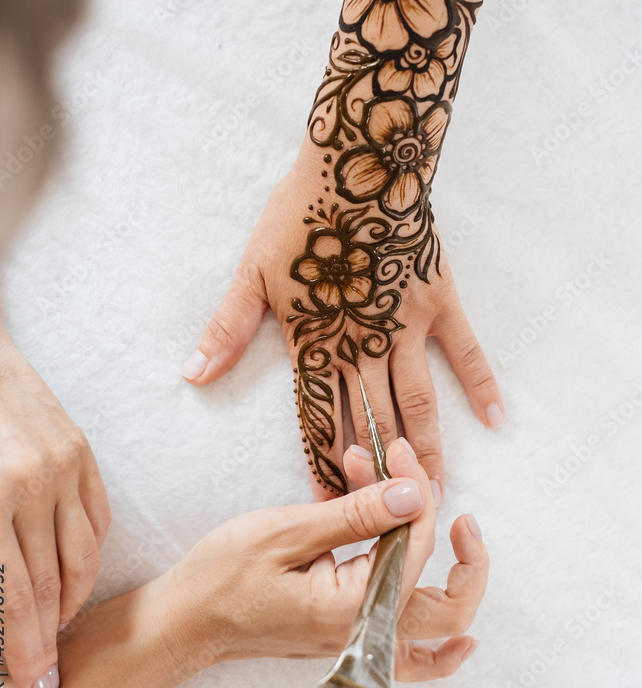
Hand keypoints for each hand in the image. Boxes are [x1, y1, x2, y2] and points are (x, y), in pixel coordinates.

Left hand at [0, 304, 109, 687]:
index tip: (37, 686)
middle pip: (49, 589)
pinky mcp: (82, 451)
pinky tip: (72, 575)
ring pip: (82, 560)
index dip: (25, 653)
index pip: (12, 603)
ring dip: (72, 604)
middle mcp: (27, 489)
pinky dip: (88, 556)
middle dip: (48, 642)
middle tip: (49, 676)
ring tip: (59, 628)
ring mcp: (63, 468)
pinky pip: (97, 521)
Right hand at [154, 439, 487, 683]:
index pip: (414, 547)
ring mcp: (360, 644)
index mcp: (353, 606)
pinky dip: (440, 653)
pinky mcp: (350, 640)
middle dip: (458, 543)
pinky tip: (462, 642)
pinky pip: (411, 660)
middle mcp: (366, 634)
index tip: (398, 453)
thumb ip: (357, 516)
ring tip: (451, 527)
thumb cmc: (225, 575)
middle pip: (449, 603)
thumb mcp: (288, 532)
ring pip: (436, 627)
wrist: (188, 619)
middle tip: (437, 491)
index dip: (413, 493)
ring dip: (452, 576)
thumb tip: (414, 494)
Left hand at [182, 145, 502, 500]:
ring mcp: (406, 327)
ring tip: (434, 492)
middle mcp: (363, 346)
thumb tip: (193, 375)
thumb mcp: (253, 271)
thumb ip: (228, 329)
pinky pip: (464, 352)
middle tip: (390, 522)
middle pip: (369, 423)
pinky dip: (480, 385)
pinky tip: (494, 420)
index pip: (318, 420)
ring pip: (417, 402)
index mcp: (316, 343)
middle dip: (376, 476)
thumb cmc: (300, 215)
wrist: (356, 165)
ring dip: (424, 449)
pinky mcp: (438, 302)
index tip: (329, 510)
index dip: (321, 467)